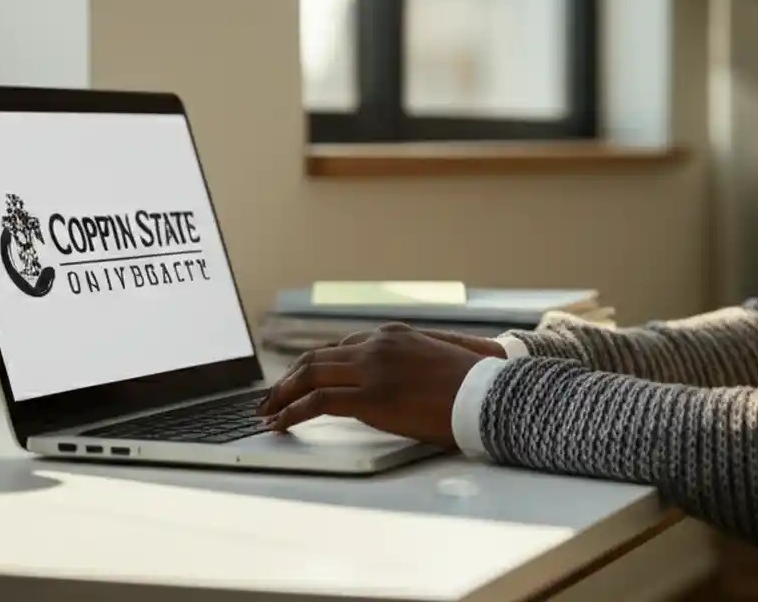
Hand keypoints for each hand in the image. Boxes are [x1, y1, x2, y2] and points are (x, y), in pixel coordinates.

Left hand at [256, 323, 489, 446]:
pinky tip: (281, 423)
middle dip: (289, 377)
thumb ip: (417, 357)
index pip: (341, 346)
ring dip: (282, 394)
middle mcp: (378, 344)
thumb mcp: (443, 357)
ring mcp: (373, 368)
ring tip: (267, 412)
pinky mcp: (371, 396)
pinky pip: (319, 401)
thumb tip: (409, 371)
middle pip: (318, 356)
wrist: (489, 395)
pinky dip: (293, 411)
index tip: (300, 381)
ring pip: (310, 374)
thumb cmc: (476, 384)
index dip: (315, 366)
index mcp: (393, 334)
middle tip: (271, 397)